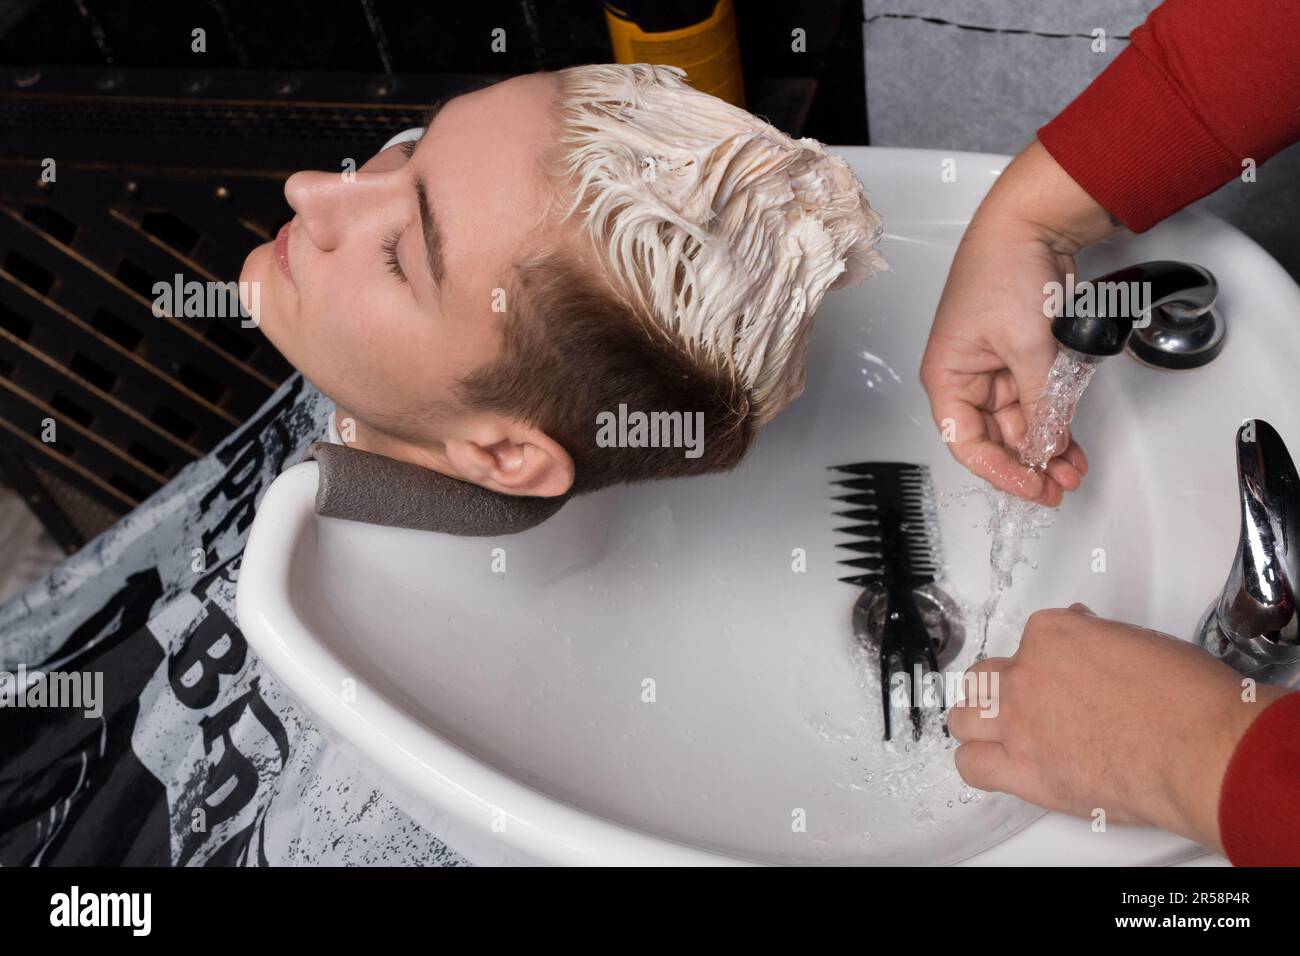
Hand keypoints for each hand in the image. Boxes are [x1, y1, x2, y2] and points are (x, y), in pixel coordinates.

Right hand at [920, 140, 1116, 505]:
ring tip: (1073, 469)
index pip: (966, 442)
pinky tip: (1073, 441)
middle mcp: (968, 377)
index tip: (1032, 487)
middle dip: (1030, 462)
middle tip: (1059, 486)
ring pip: (1021, 422)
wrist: (1034, 223)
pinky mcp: (1025, 356)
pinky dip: (1057, 420)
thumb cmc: (1004, 271)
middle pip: (996, 437)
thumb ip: (1041, 402)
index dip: (1000, 470)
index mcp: (947, 376)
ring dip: (1047, 446)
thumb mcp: (1026, 347)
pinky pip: (1039, 400)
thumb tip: (1049, 447)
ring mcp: (998, 368)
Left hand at [950, 604, 1289, 852]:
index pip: (1031, 640)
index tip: (1067, 674)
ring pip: (966, 717)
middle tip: (1033, 706)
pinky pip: (972, 765)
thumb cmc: (1189, 699)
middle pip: (986, 676)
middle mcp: (1026, 673)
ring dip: (983, 723)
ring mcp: (1018, 721)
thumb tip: (1089, 642)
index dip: (1048, 660)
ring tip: (1009, 735)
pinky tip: (1003, 765)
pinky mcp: (1023, 769)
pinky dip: (981, 764)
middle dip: (1006, 688)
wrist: (1201, 749)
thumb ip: (1100, 641)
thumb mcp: (1144, 643)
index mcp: (1055, 633)